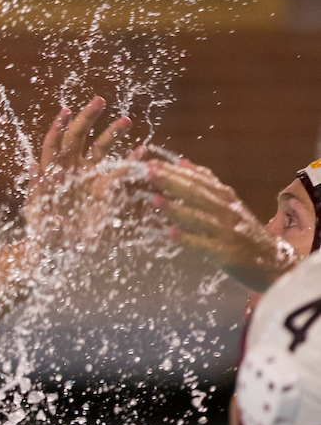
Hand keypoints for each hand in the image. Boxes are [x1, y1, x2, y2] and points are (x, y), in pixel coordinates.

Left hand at [24, 97, 130, 250]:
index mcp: (51, 172)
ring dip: (111, 133)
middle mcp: (70, 169)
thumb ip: (36, 191)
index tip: (67, 111)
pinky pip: (118, 171)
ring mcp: (88, 177)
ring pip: (99, 148)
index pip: (54, 143)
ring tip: (126, 121)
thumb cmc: (44, 233)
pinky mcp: (104, 189)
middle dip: (87, 118)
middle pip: (77, 137)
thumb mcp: (37, 214)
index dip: (59, 127)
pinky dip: (129, 160)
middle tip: (100, 101)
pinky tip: (141, 150)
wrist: (61, 251)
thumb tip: (32, 166)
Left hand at [141, 156, 295, 291]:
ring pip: (199, 216)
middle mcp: (228, 211)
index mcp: (226, 198)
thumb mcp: (229, 204)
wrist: (274, 263)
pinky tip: (170, 233)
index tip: (153, 164)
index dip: (176, 172)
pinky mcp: (227, 253)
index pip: (199, 180)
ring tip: (154, 199)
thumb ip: (207, 184)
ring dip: (176, 207)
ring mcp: (228, 231)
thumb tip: (182, 162)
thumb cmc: (246, 233)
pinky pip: (204, 244)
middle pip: (198, 194)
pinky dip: (188, 238)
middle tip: (149, 172)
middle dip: (172, 182)